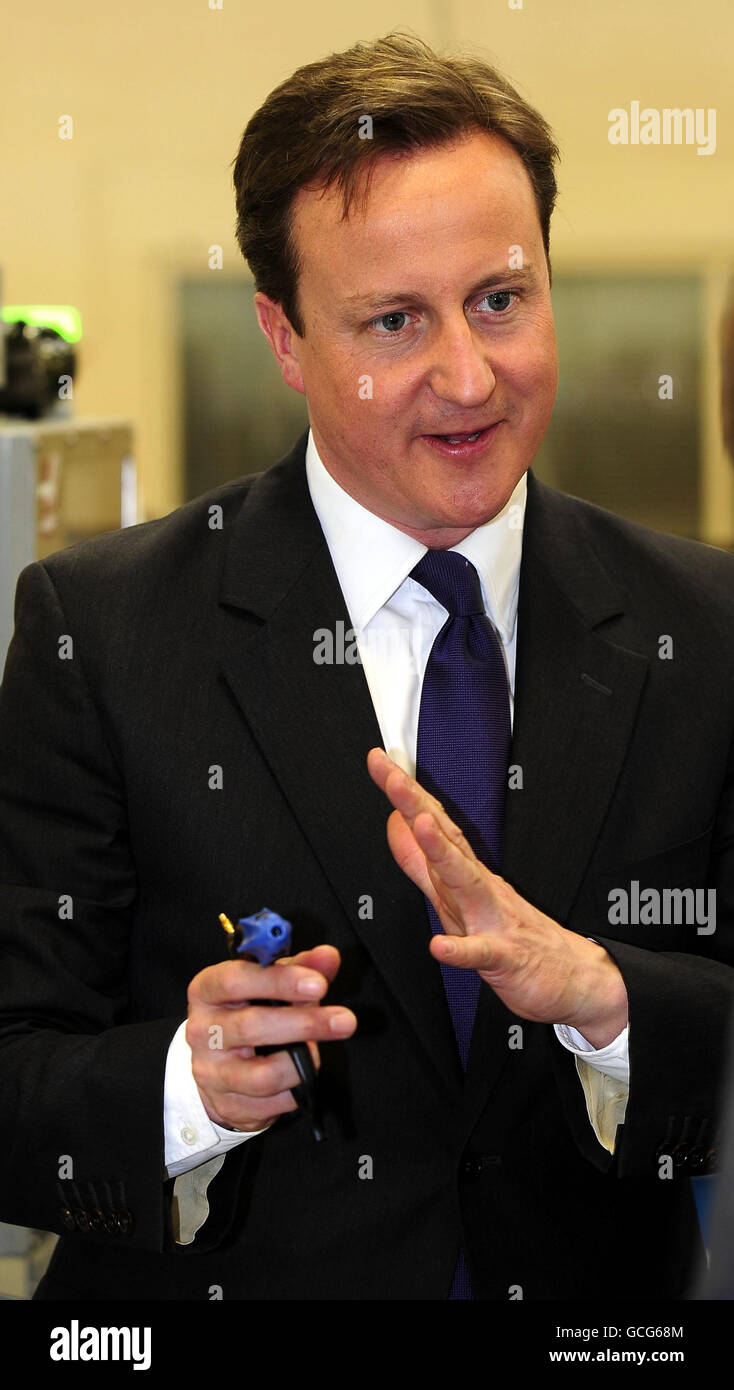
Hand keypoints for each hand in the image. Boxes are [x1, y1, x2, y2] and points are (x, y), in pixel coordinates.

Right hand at [186, 945, 355, 1131]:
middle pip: (252, 1026)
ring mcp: (210, 1072)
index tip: (319, 984)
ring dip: (302, 1063)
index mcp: (207, 990)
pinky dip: (296, 1089)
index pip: (235, 980)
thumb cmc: (249, 1013)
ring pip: (264, 1073)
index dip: (279, 981)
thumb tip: (328, 956)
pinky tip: (301, 1076)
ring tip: (317, 1053)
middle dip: (305, 1023)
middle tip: (344, 1020)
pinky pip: (272, 1103)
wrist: (220, 1066)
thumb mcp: (270, 985)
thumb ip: (301, 967)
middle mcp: (202, 1030)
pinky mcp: (226, 1105)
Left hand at [367, 748, 627, 1047]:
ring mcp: (493, 919)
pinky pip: (481, 953)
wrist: (574, 977)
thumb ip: (420, 861)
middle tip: (390, 773)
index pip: (431, 823)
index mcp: (464, 872)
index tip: (379, 762)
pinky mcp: (505, 957)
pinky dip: (460, 950)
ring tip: (420, 824)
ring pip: (464, 882)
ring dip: (441, 853)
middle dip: (415, 804)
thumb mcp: (455, 895)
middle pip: (444, 837)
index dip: (404, 794)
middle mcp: (478, 887)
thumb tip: (395, 823)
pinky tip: (439, 946)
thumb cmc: (513, 936)